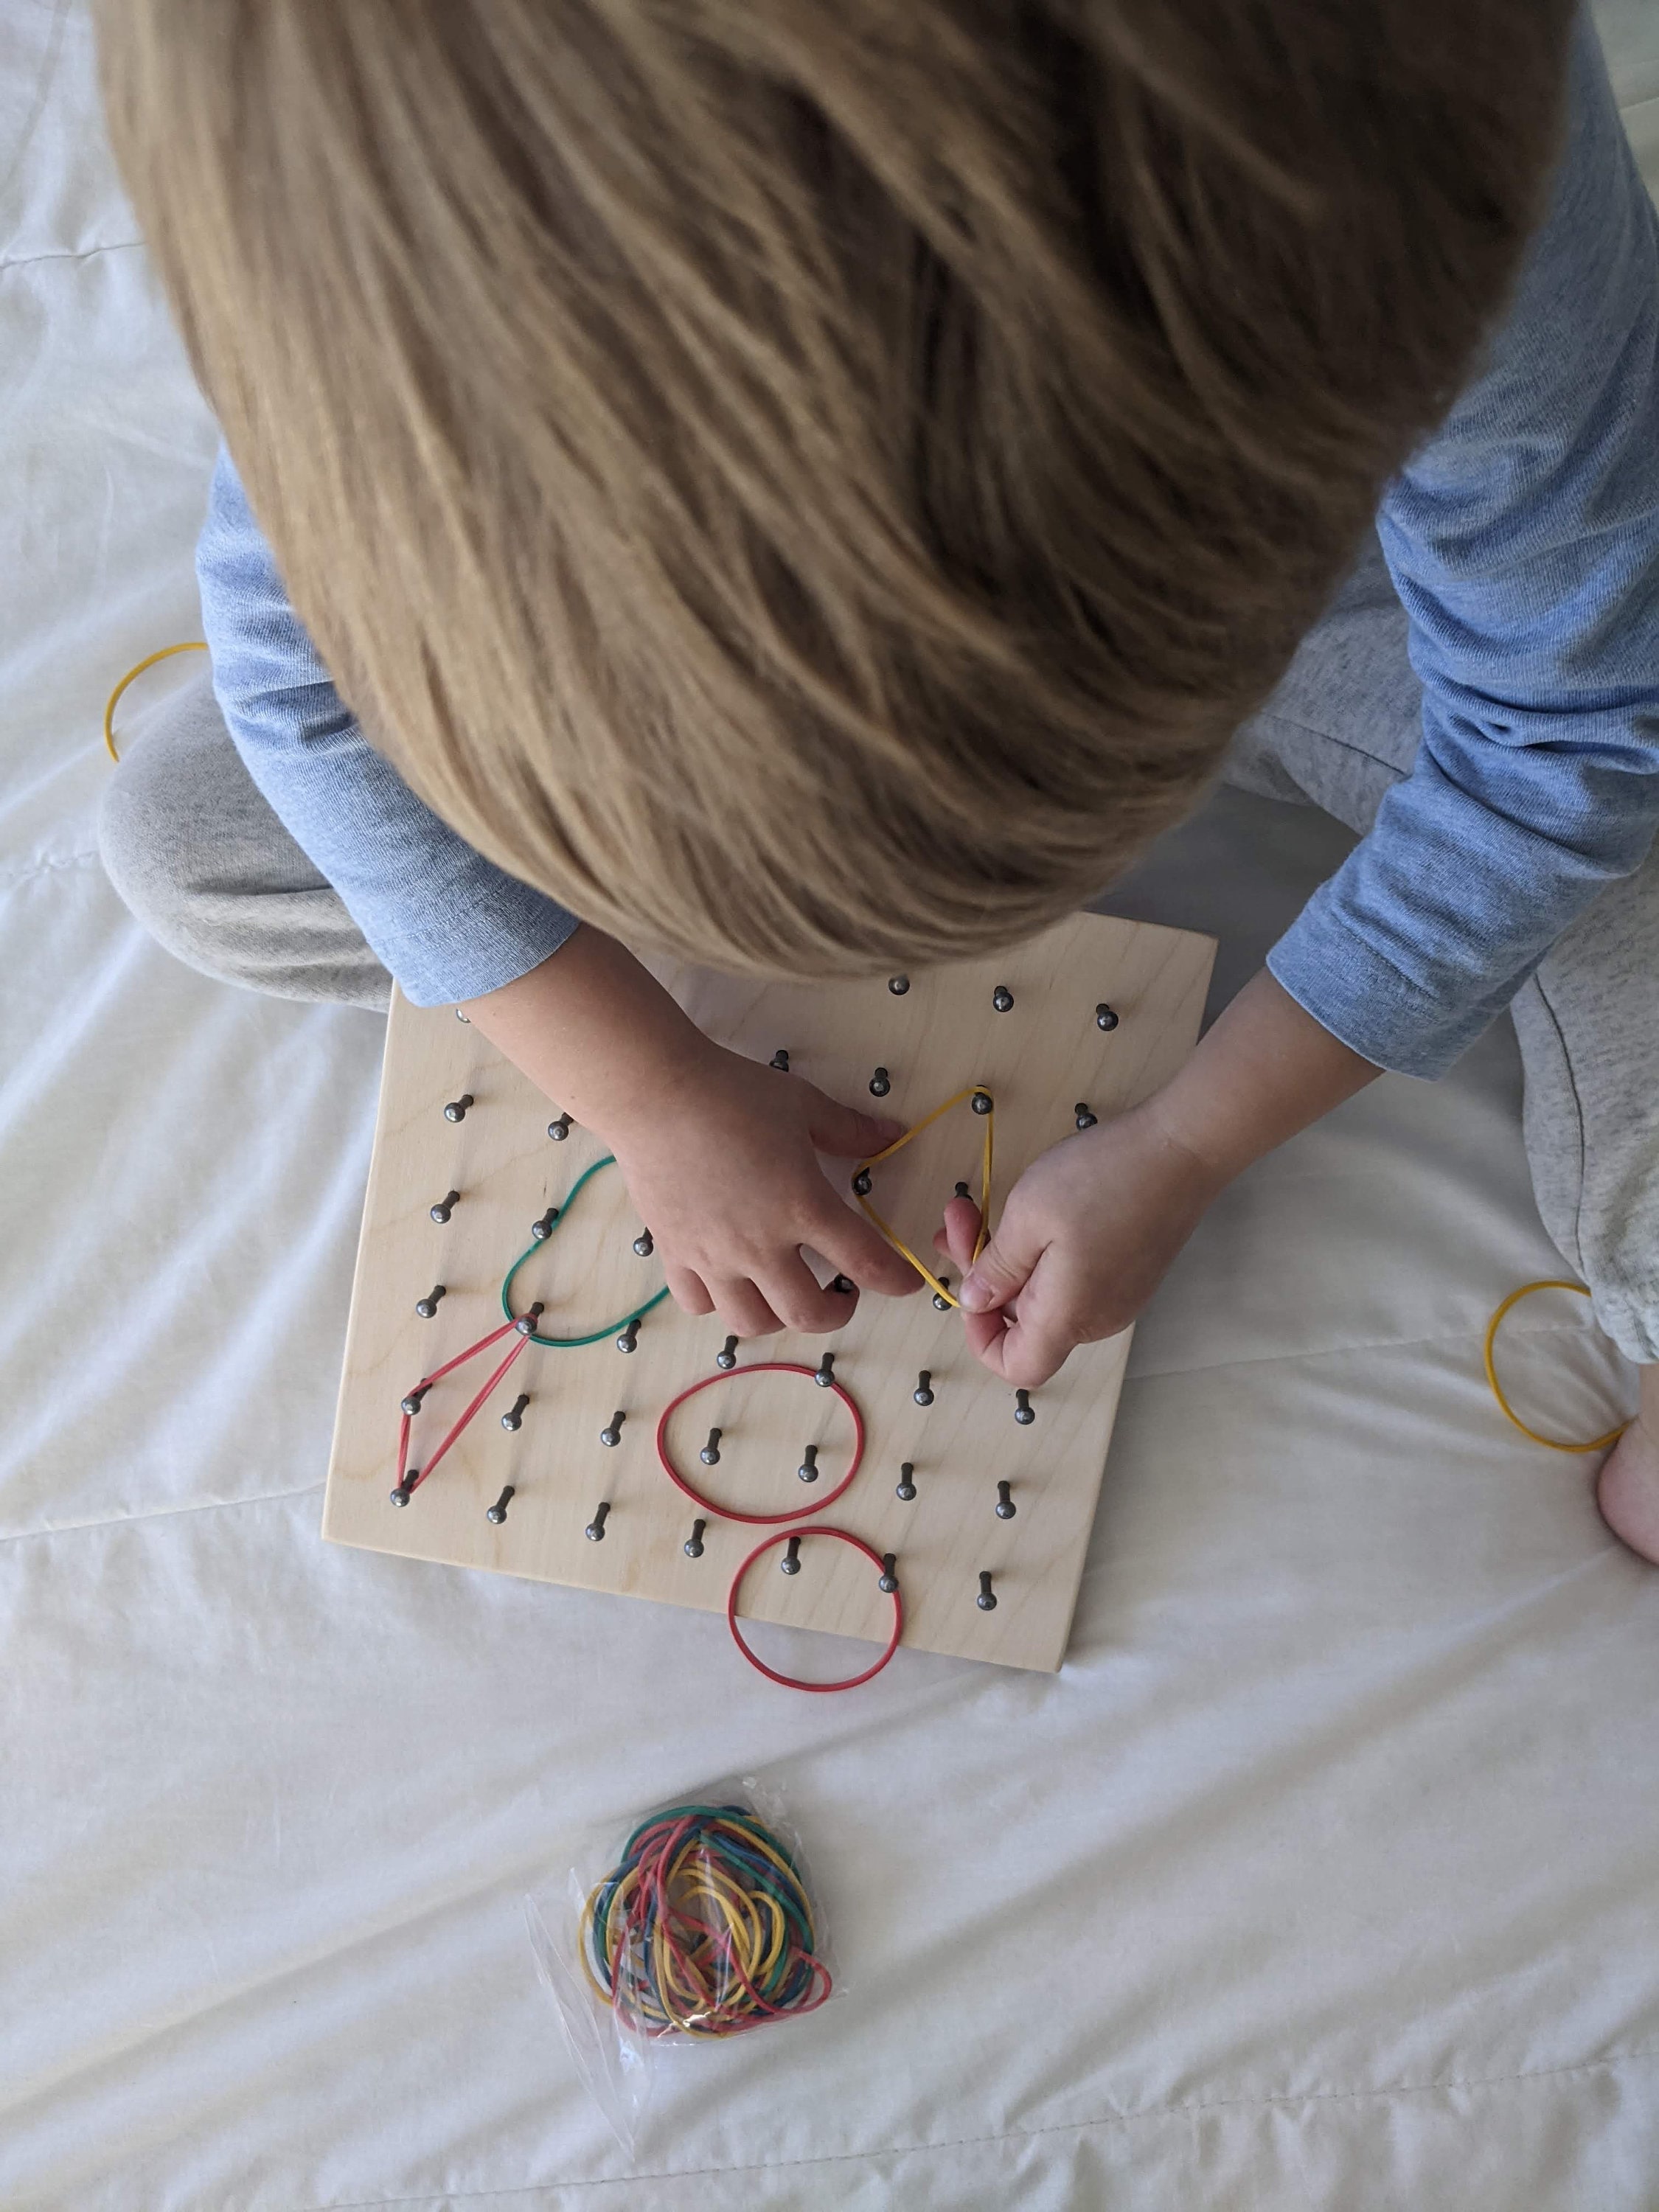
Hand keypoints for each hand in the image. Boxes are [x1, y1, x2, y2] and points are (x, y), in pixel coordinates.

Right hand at [465, 929, 919, 1336]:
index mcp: (803, 1207)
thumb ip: (850, 1129)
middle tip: (843, 1293)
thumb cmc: (733, 1094)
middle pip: (808, 1313)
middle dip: (837, 1312)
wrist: (654, 1094)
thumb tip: (892, 1135)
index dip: (895, 1280)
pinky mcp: (675, 1253)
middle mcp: (761, 1245)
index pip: (865, 1261)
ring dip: (778, 1316)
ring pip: (752, 1322)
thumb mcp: (803, 1105)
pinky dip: (719, 1301)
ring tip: (785, 1293)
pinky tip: (729, 1281)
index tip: (906, 1284)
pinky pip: (699, 1302)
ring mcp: (714, 1257)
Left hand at [934, 1101, 1224, 1385]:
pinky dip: (1039, 1254)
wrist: (1182, 1148)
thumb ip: (997, 1268)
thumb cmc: (1105, 1177)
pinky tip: (1024, 1215)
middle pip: (1025, 1324)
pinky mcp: (1129, 1273)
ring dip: (1007, 1258)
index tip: (967, 1286)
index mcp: (1070, 1316)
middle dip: (983, 1275)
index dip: (980, 1338)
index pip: (1017, 1367)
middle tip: (960, 1216)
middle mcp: (1097, 1319)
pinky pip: (1071, 1280)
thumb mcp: (1030, 1215)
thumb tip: (974, 1301)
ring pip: (1044, 1296)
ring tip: (978, 1211)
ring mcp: (1118, 1296)